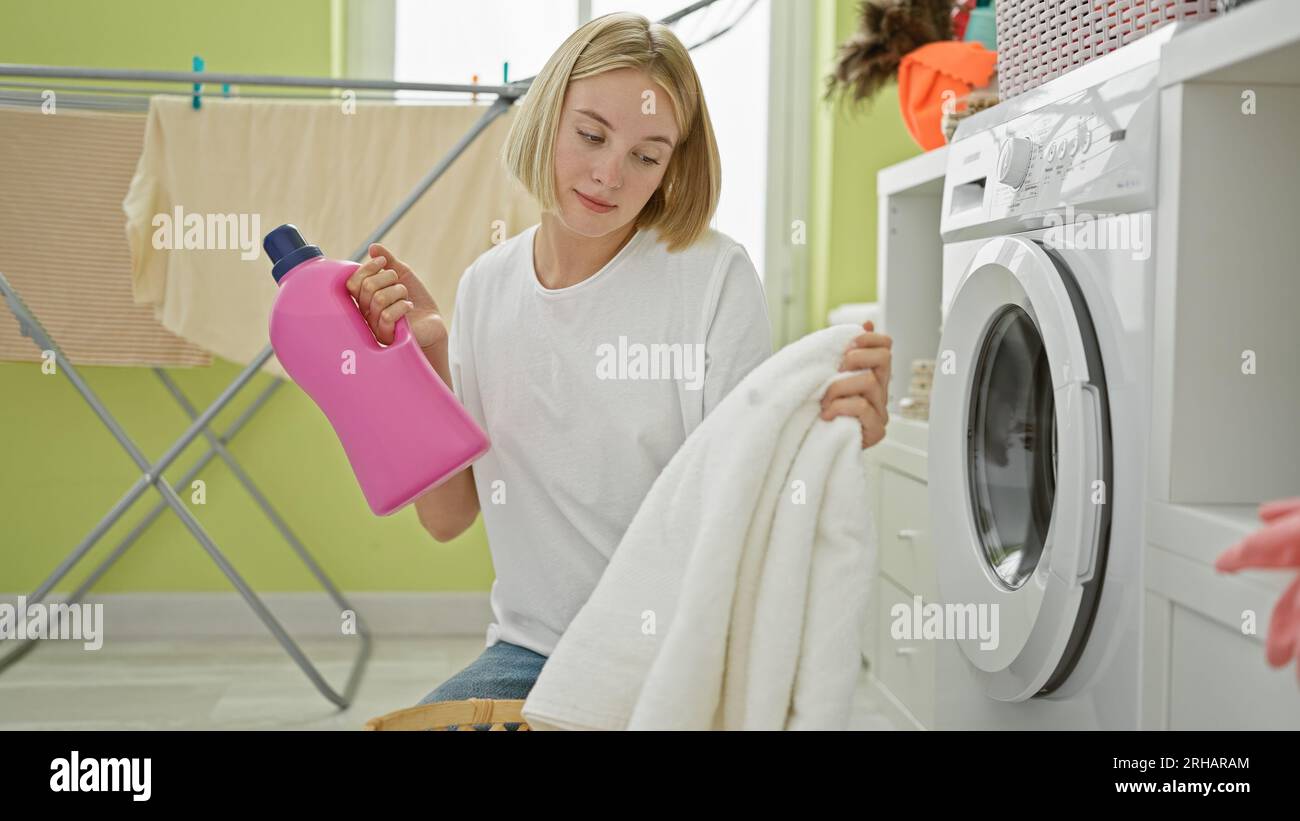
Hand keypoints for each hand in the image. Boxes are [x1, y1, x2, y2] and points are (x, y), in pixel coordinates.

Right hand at [345, 243, 448, 348]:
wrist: (432, 321)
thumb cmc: (416, 299)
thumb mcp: (403, 274)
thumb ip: (388, 260)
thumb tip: (373, 247)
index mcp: (364, 298)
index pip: (352, 282)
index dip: (367, 268)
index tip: (383, 262)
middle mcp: (365, 313)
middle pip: (367, 287)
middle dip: (389, 279)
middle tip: (401, 285)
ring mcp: (374, 326)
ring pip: (379, 299)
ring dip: (398, 292)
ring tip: (406, 297)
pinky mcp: (386, 336)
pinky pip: (387, 315)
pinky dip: (402, 306)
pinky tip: (408, 307)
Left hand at [820, 320, 892, 449]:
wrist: (810, 444)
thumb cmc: (820, 406)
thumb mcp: (829, 374)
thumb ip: (846, 351)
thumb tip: (867, 323)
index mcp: (872, 373)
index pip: (886, 345)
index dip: (869, 339)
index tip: (847, 344)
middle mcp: (881, 390)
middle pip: (884, 358)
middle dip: (856, 358)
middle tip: (837, 369)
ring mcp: (881, 411)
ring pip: (870, 382)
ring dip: (840, 387)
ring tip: (824, 400)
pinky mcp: (876, 430)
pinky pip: (863, 408)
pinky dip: (841, 407)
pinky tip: (827, 414)